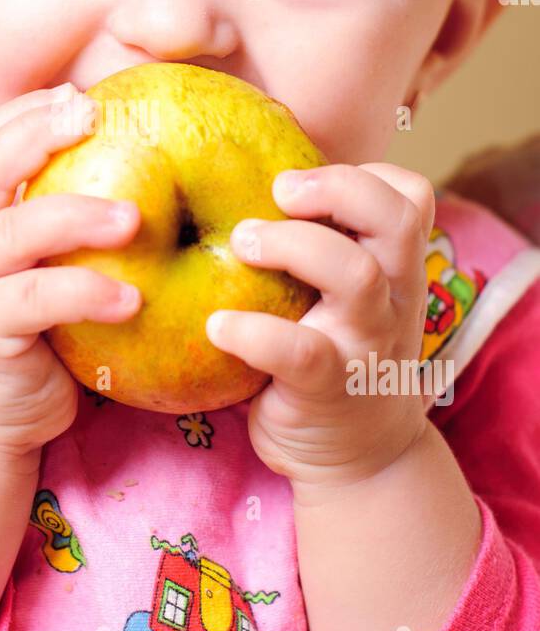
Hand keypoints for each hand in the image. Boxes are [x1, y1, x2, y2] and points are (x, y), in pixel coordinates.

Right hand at [0, 84, 141, 462]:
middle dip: (41, 134)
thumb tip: (123, 157)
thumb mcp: (18, 266)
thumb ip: (40, 219)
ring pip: (17, 229)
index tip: (83, 97)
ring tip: (133, 218)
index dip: (28, 113)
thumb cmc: (14, 335)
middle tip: (99, 117)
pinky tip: (131, 298)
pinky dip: (87, 291)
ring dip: (80, 215)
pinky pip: (38, 297)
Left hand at [205, 163, 435, 492]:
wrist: (360, 457)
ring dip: (293, 245)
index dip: (366, 173)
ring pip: (357, 275)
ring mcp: (366, 342)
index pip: (412, 196)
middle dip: (334, 189)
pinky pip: (298, 352)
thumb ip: (321, 243)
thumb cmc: (333, 352)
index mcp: (394, 266)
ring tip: (240, 243)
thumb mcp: (346, 297)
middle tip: (276, 191)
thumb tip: (236, 176)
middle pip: (395, 218)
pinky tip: (216, 324)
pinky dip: (254, 333)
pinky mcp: (329, 388)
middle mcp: (393, 297)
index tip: (303, 177)